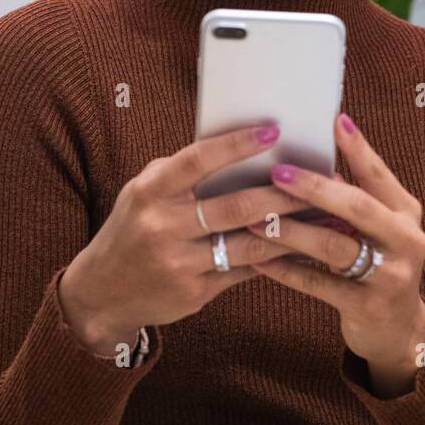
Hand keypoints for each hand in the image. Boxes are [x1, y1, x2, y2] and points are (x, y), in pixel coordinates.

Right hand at [58, 123, 309, 355]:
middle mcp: (162, 227)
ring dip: (291, 229)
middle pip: (235, 206)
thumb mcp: (144, 193)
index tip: (273, 131)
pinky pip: (244, 271)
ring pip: (248, 243)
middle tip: (320, 179)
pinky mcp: (194, 293)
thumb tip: (241, 149)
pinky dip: (276, 258)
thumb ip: (183, 173)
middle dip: (282, 193)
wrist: (100, 292)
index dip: (236, 144)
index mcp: (150, 191)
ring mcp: (179, 264)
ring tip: (324, 214)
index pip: (197, 160)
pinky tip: (303, 247)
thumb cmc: (133, 228)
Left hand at [247, 113, 424, 397]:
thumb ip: (354, 199)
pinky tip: (258, 259)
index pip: (378, 174)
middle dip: (314, 188)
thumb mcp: (377, 229)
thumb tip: (312, 165)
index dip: (357, 148)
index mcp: (405, 212)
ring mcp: (390, 275)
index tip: (333, 121)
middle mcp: (406, 240)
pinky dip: (286, 269)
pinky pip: (319, 284)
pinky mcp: (368, 306)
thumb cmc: (377, 264)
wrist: (397, 329)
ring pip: (334, 246)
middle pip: (357, 207)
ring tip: (255, 218)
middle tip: (276, 173)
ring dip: (291, 230)